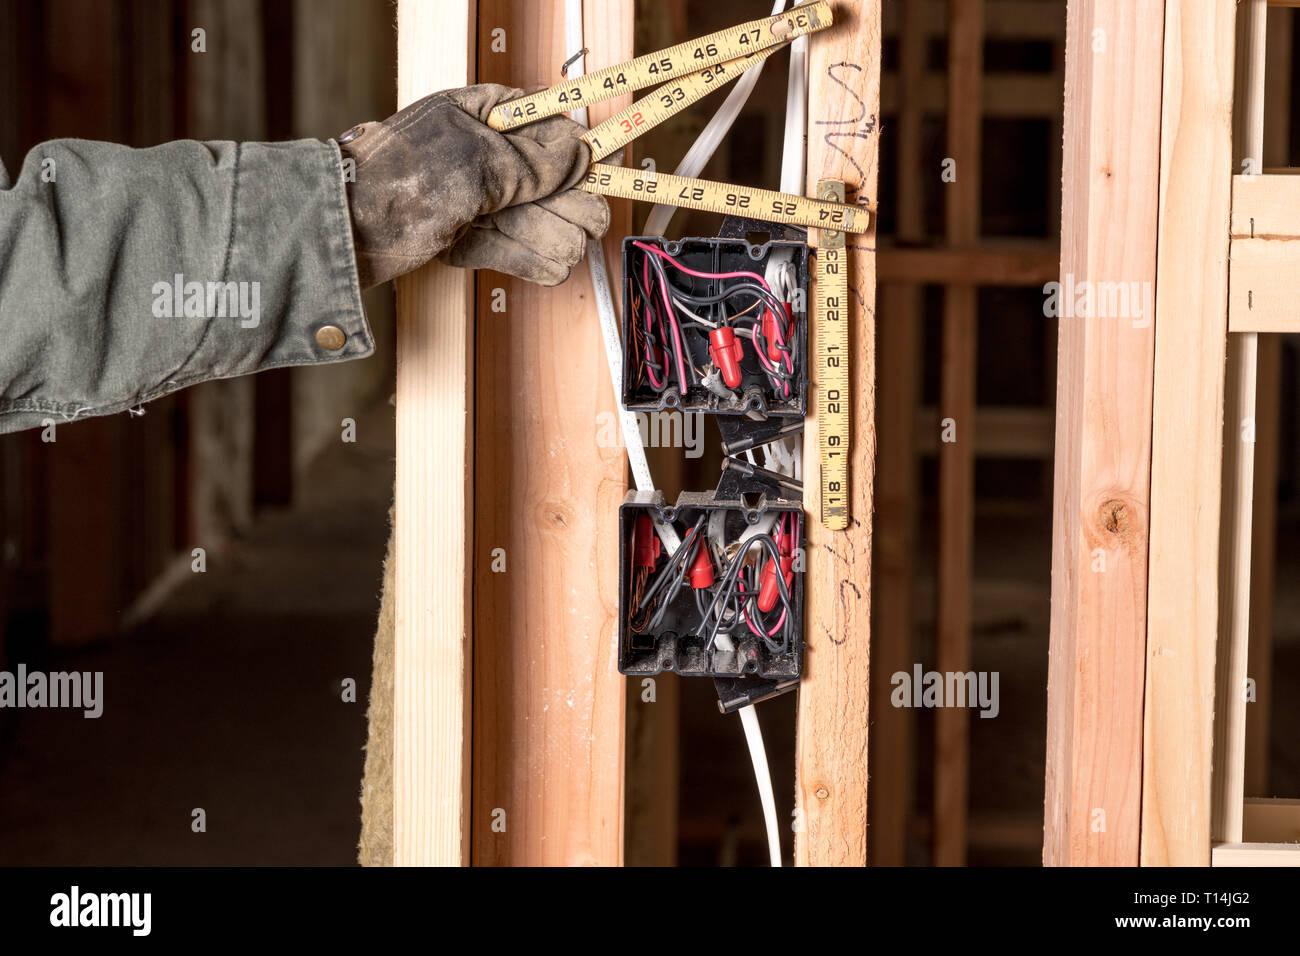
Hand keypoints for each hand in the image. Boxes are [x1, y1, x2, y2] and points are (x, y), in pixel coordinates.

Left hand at [338, 83, 608, 288]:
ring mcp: (474, 199)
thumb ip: (532, 160)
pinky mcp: (466, 237)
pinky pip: (512, 247)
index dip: (576, 148)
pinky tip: (553, 265)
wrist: (348, 230)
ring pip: (533, 218)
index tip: (603, 166)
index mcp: (482, 116)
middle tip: (593, 221)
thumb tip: (580, 152)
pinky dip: (532, 257)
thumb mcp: (476, 159)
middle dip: (570, 201)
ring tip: (572, 248)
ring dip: (555, 234)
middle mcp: (482, 156)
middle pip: (546, 179)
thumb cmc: (401, 178)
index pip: (545, 126)